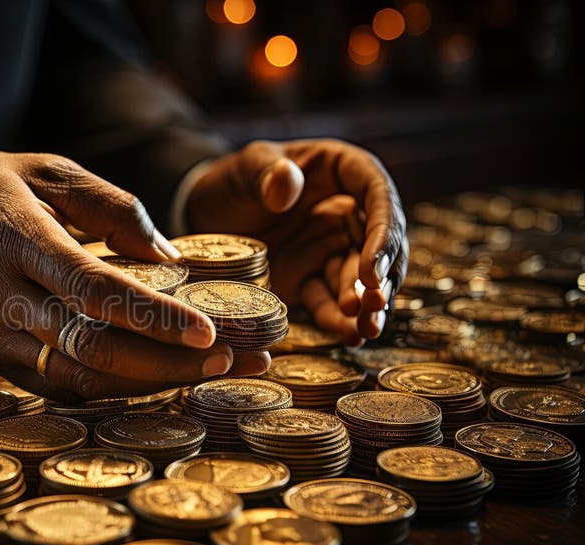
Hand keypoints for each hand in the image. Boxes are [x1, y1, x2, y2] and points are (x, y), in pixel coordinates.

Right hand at [0, 152, 267, 400]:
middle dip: (166, 362)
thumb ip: (112, 207)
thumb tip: (171, 257)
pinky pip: (60, 386)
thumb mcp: (49, 170)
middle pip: (91, 348)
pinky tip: (159, 377)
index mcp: (17, 238)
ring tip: (211, 371)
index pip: (91, 290)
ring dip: (150, 382)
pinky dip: (114, 387)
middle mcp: (2, 296)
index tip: (208, 331)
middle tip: (229, 358)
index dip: (151, 317)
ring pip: (79, 378)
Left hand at [186, 139, 407, 345]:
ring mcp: (329, 247)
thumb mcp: (244, 168)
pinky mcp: (309, 277)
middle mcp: (346, 210)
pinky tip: (348, 335)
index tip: (371, 267)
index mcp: (342, 170)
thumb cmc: (232, 180)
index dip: (382, 232)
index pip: (378, 194)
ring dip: (366, 305)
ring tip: (365, 329)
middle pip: (379, 244)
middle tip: (373, 306)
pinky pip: (327, 299)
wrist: (203, 212)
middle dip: (382, 278)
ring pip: (359, 278)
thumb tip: (288, 180)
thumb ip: (266, 172)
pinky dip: (338, 318)